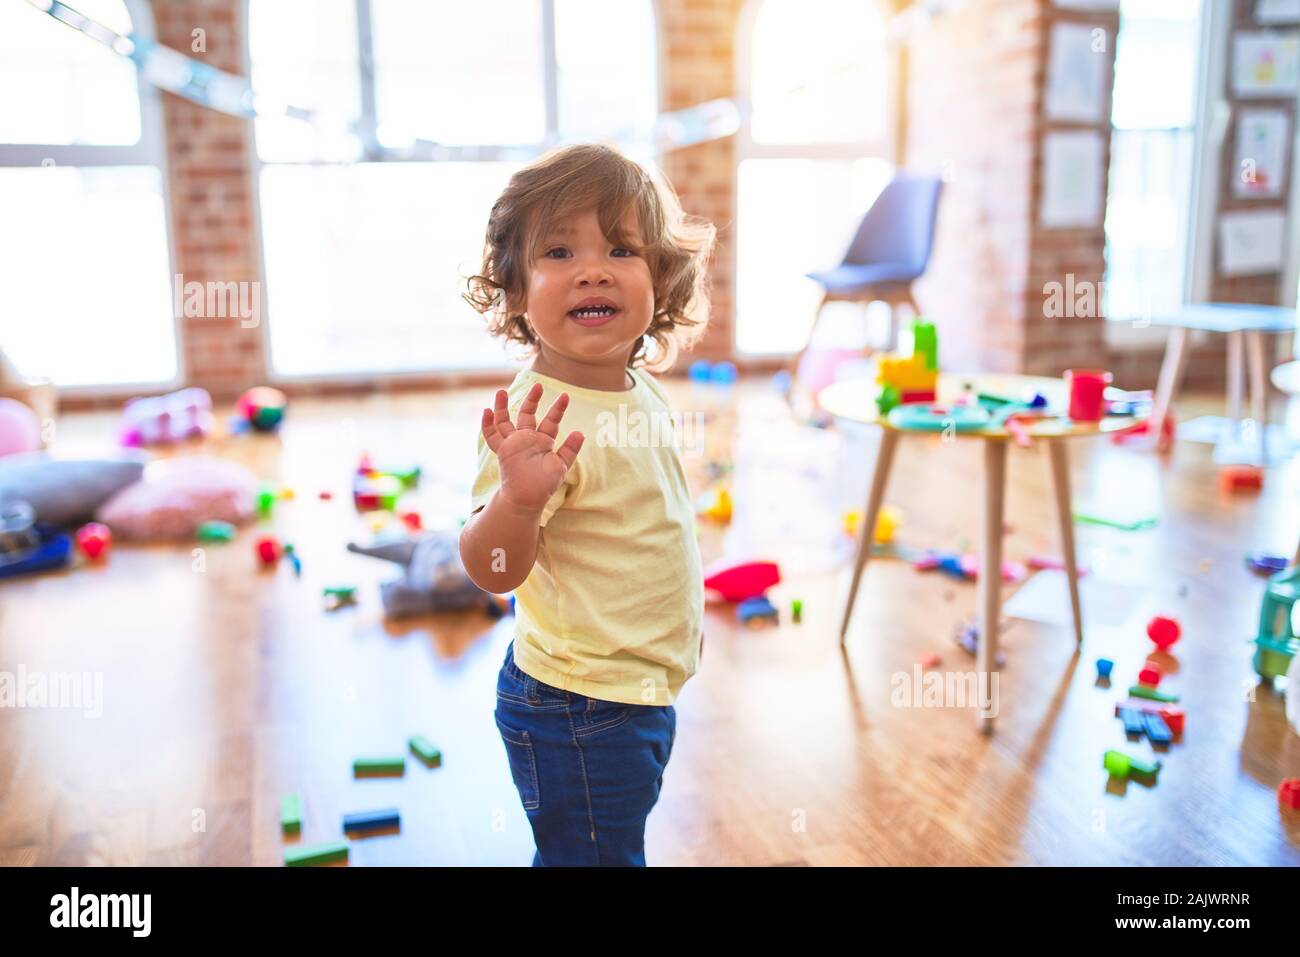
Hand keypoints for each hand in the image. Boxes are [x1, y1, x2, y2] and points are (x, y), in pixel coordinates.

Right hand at [481, 383, 583, 514]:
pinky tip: (486, 412)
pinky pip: (492, 436)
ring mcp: (513, 443)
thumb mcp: (561, 465)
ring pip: (505, 421)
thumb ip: (570, 449)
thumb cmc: (545, 484)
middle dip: (532, 400)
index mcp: (544, 441)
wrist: (528, 499)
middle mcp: (528, 439)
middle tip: (538, 386)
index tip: (565, 396)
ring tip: (501, 392)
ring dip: (503, 407)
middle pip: (527, 414)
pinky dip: (487, 425)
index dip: (557, 409)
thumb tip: (580, 432)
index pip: (551, 420)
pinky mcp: (502, 451)